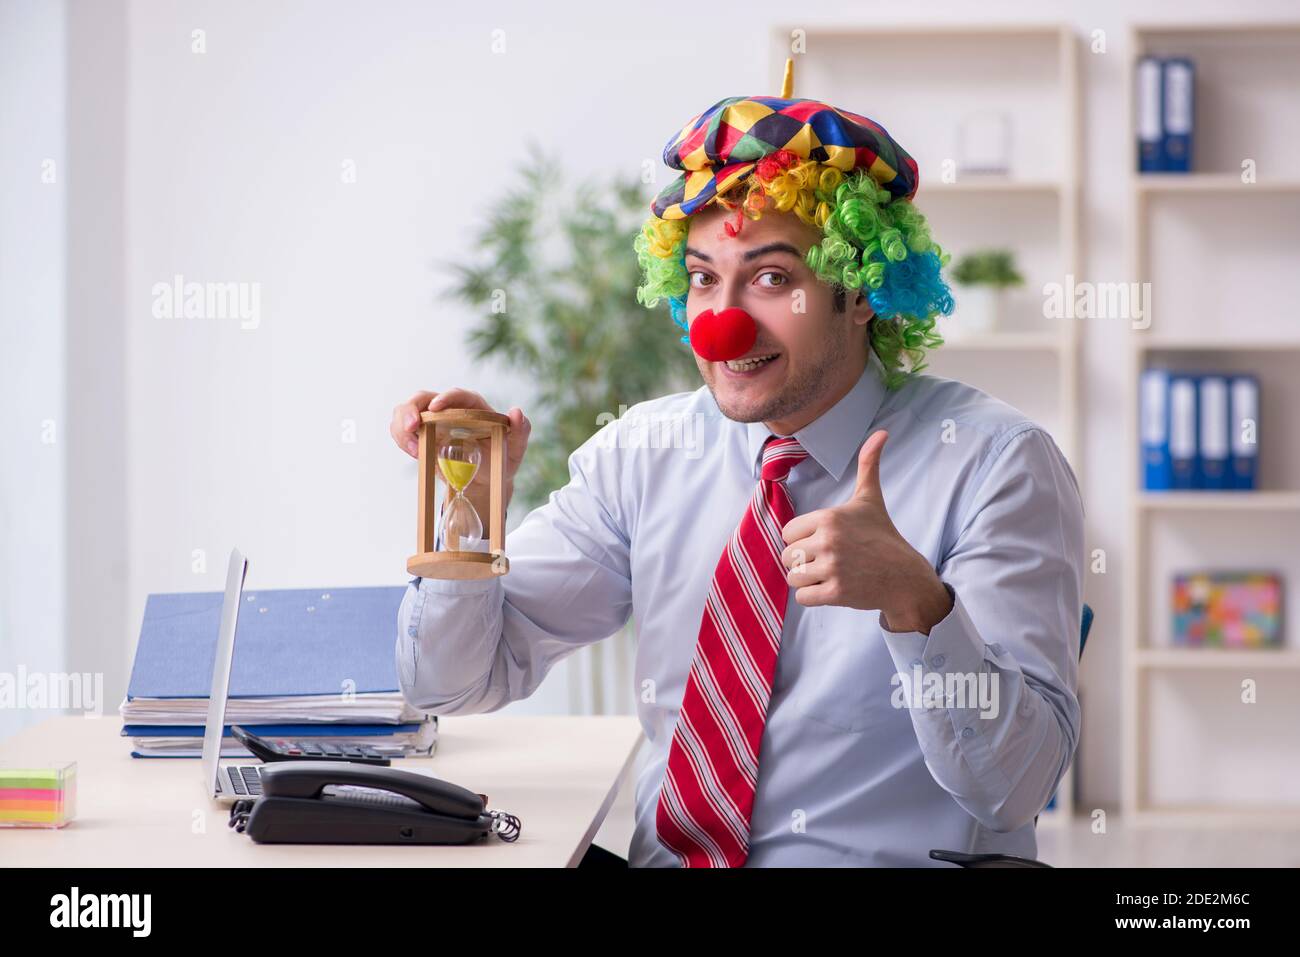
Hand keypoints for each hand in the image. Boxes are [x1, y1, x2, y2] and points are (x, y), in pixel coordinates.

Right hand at [389, 388, 530, 514]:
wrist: (486, 479)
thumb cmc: (502, 459)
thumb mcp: (516, 448)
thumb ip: (521, 430)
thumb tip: (517, 412)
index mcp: (473, 407)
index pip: (457, 395)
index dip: (445, 398)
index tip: (436, 407)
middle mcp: (449, 409)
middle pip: (423, 397)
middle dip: (412, 409)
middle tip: (412, 426)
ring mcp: (432, 422)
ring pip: (406, 412)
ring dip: (402, 426)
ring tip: (414, 449)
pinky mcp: (421, 436)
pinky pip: (402, 431)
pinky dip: (402, 439)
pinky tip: (414, 453)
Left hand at [779, 430, 952, 633]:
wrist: (904, 576)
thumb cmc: (882, 536)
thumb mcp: (870, 499)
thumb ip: (868, 465)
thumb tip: (881, 432)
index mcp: (828, 517)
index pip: (788, 533)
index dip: (802, 539)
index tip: (824, 541)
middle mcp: (828, 541)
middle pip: (787, 556)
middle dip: (803, 562)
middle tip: (829, 561)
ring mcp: (832, 568)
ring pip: (793, 578)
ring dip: (807, 580)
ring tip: (830, 574)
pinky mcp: (836, 593)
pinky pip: (802, 598)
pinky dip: (813, 597)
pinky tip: (833, 589)